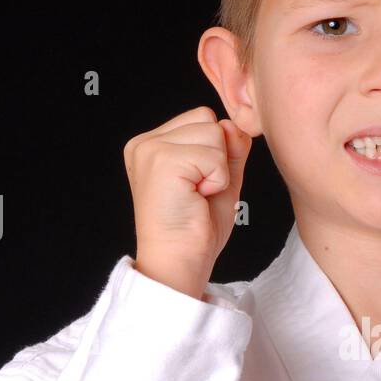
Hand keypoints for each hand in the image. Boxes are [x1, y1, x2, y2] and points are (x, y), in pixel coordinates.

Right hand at [125, 105, 251, 293]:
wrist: (180, 262)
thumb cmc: (195, 230)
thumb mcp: (221, 181)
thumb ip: (230, 150)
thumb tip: (235, 124)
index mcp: (153, 144)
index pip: (203, 118)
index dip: (215, 153)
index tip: (197, 187)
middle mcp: (145, 142)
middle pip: (208, 119)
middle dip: (217, 157)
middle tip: (198, 192)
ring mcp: (150, 148)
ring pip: (214, 133)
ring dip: (218, 170)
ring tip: (196, 196)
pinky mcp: (161, 159)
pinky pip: (214, 155)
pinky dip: (217, 180)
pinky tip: (196, 198)